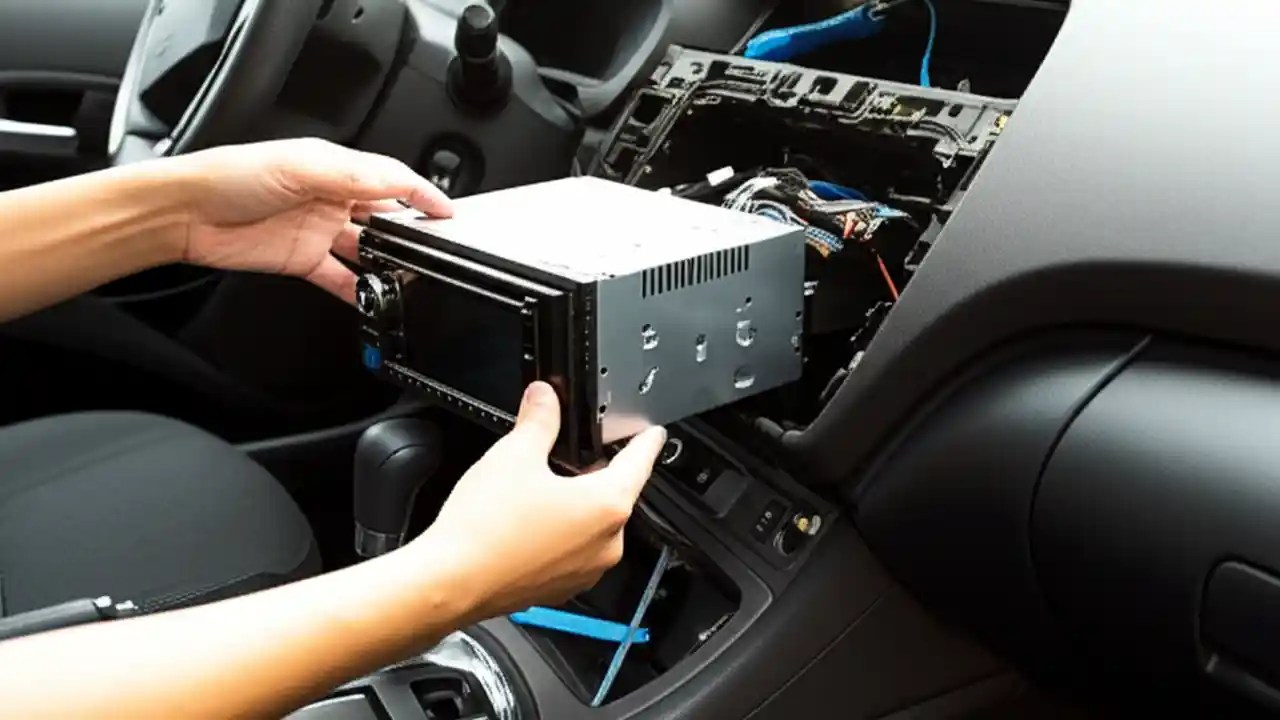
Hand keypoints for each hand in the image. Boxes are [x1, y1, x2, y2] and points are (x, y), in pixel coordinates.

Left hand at [167, 138, 451, 301]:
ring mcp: (318, 231)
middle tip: (433, 250)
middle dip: (410, 232)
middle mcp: (330, 198)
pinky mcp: (302, 260)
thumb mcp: (299, 167)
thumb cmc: (229, 176)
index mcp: (334, 168)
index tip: (447, 212)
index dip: (423, 195)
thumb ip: (354, 176)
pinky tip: (373, 300)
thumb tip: (399, 184)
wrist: (183, 213)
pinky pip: (341, 279)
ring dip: (388, 264)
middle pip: (385, 217)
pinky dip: (359, 291)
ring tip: (408, 277)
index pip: (392, 180)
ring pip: (367, 250)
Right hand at [413, 382, 666, 618]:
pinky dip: (558, 535)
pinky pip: (571, 552)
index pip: (640, 462)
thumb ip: (539, 420)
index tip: (652, 435)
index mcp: (607, 506)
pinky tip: (525, 524)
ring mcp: (585, 571)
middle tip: (562, 453)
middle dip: (592, 472)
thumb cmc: (484, 529)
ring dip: (573, 506)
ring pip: (590, 525)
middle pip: (613, 494)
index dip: (646, 442)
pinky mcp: (560, 588)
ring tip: (534, 492)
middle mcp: (606, 544)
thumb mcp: (514, 455)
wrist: (450, 583)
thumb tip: (544, 399)